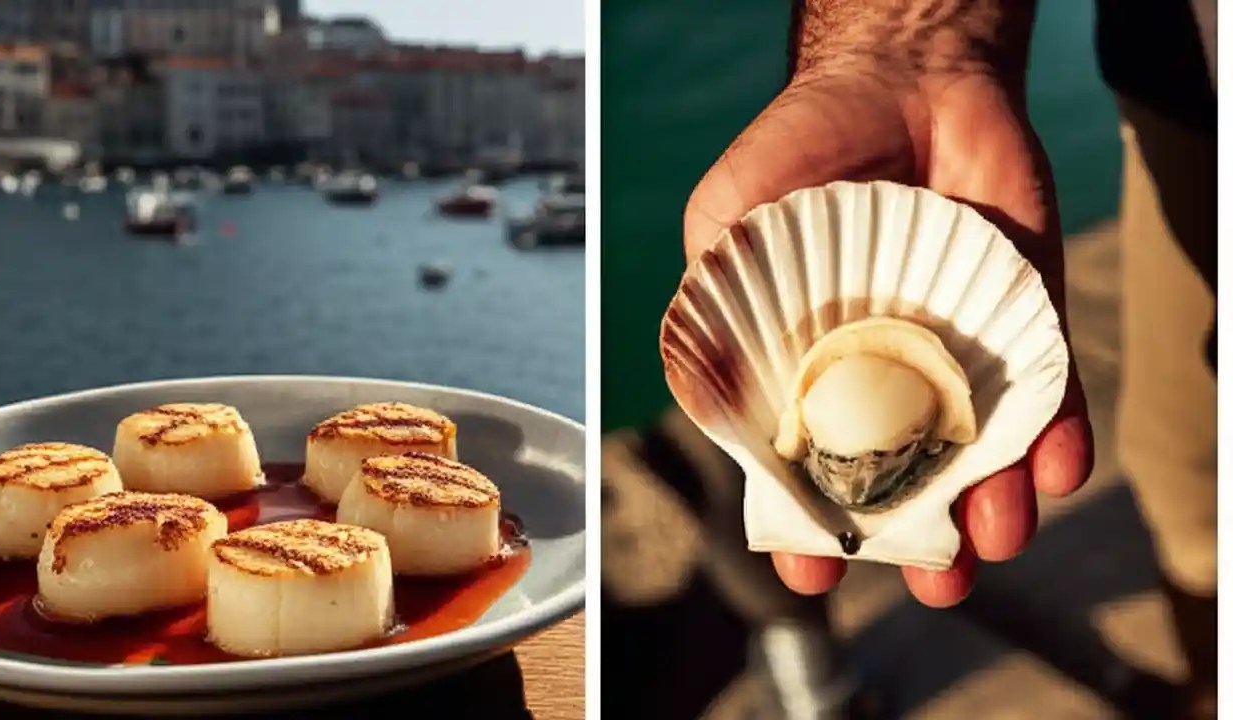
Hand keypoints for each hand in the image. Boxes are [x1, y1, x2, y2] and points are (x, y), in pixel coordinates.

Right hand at [682, 37, 1093, 606]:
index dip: (809, 526)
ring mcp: (957, 354)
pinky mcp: (1024, 320)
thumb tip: (694, 393)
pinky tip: (1055, 468)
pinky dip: (1058, 434)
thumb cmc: (799, 152)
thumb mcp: (725, 222)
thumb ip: (707, 306)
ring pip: (981, 452)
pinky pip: (1049, 390)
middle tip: (932, 580)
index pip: (810, 468)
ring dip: (996, 504)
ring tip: (995, 537)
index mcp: (807, 371)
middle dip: (920, 538)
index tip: (810, 575)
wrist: (901, 77)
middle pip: (905, 480)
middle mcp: (884, 377)